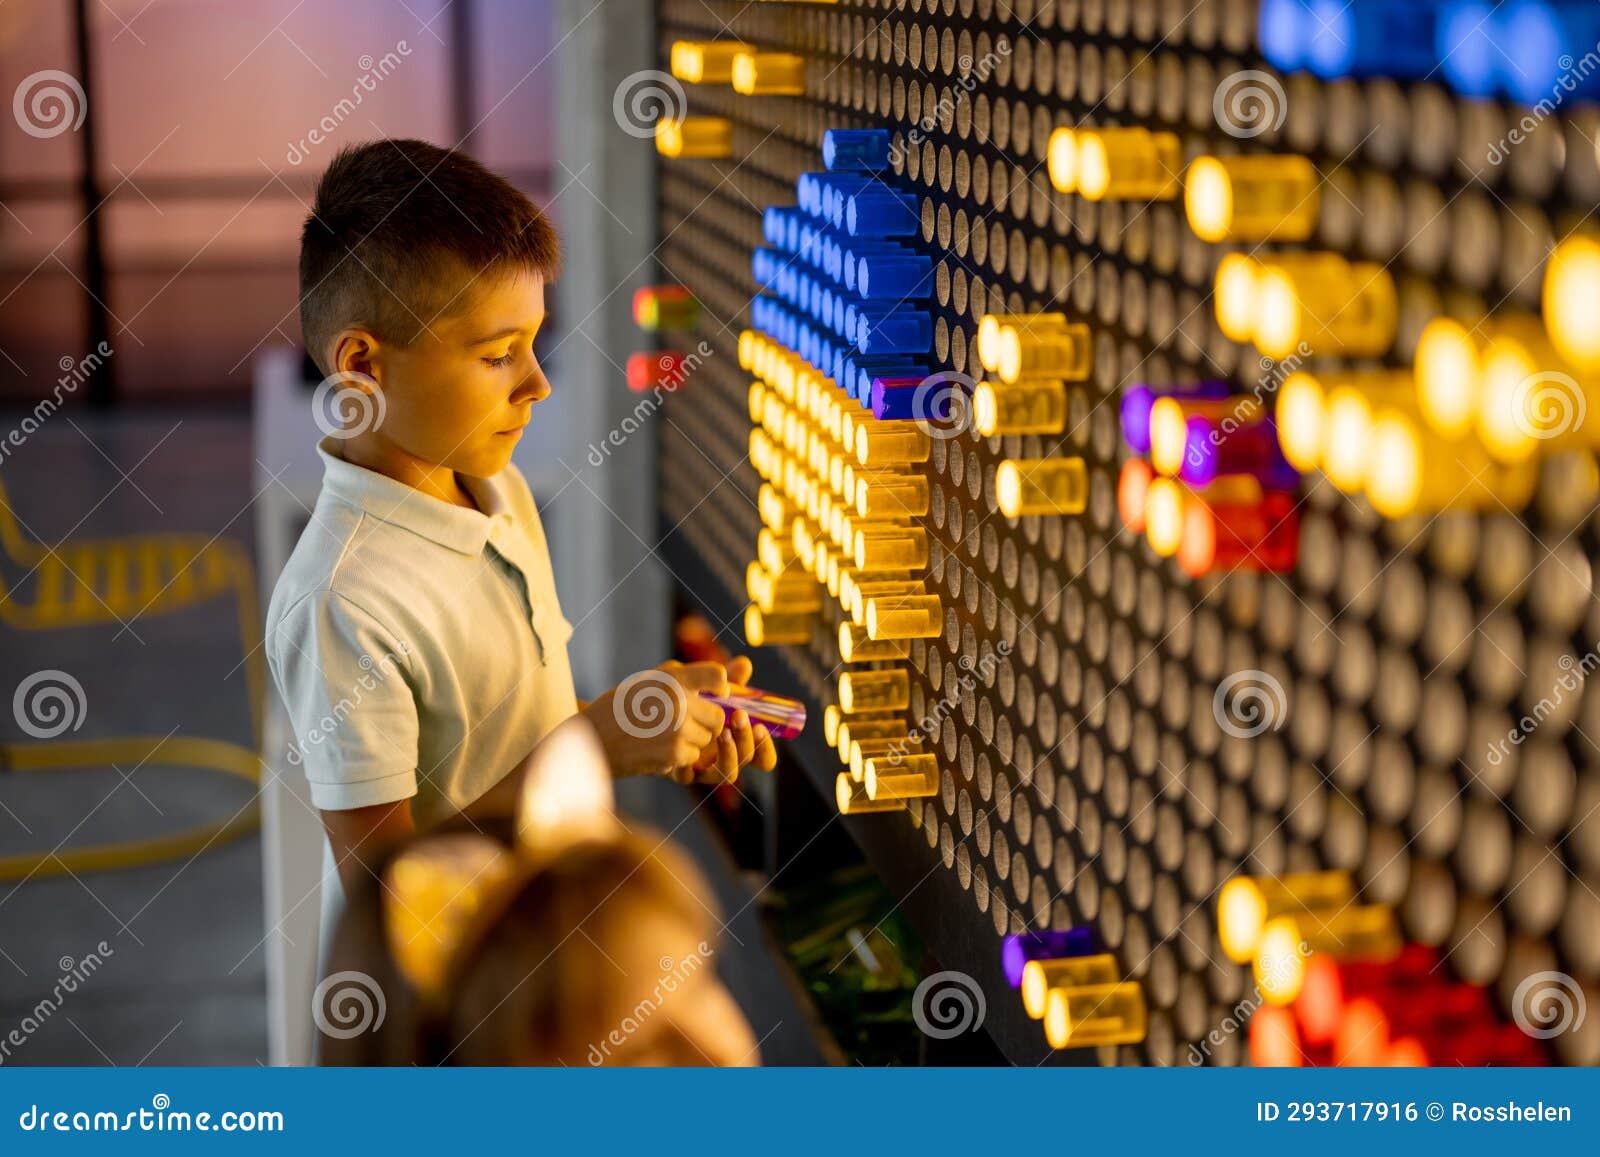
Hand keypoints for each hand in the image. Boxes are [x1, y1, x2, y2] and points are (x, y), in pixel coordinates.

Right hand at [582, 660, 729, 777]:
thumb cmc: (619, 709)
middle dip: (706, 724)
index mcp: (672, 678)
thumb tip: (725, 684)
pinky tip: (656, 751)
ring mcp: (678, 727)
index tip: (714, 697)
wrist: (590, 740)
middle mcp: (678, 699)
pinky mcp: (674, 752)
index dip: (721, 688)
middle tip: (682, 726)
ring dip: (691, 743)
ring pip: (706, 739)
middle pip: (717, 716)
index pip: (717, 675)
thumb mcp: (648, 681)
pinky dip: (679, 759)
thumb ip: (684, 677)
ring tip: (662, 738)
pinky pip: (693, 757)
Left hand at [670, 656, 778, 786]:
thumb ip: (723, 677)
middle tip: (739, 717)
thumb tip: (743, 664)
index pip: (762, 755)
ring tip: (723, 731)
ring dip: (730, 753)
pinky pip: (690, 777)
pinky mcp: (681, 773)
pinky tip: (687, 748)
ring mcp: (703, 768)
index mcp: (736, 739)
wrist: (641, 714)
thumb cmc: (677, 699)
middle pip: (748, 759)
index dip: (766, 746)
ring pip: (728, 774)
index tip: (761, 726)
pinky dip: (691, 765)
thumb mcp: (699, 684)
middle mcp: (723, 756)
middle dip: (748, 740)